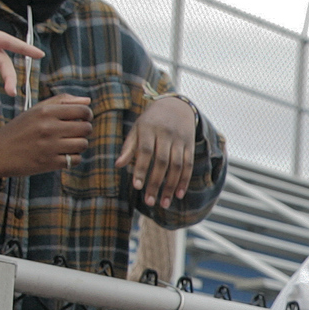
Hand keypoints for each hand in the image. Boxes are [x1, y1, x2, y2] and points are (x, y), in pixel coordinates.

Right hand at [0, 94, 92, 178]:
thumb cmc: (20, 128)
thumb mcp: (37, 110)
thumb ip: (62, 102)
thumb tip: (88, 101)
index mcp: (46, 112)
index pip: (82, 110)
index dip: (87, 115)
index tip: (82, 118)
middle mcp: (48, 128)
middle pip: (85, 128)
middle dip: (84, 130)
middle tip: (74, 132)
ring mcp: (50, 147)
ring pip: (83, 144)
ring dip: (79, 144)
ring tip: (68, 143)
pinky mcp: (50, 163)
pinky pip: (76, 159)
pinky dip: (73, 158)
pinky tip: (63, 154)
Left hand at [118, 94, 196, 209]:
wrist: (176, 106)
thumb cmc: (150, 122)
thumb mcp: (137, 129)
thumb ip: (129, 147)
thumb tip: (118, 165)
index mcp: (149, 129)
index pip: (145, 151)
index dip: (141, 169)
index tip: (136, 186)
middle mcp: (166, 134)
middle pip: (162, 162)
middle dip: (156, 183)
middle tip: (149, 201)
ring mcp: (180, 140)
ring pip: (177, 166)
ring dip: (171, 186)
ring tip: (164, 203)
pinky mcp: (190, 145)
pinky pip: (188, 165)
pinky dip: (184, 181)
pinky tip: (178, 194)